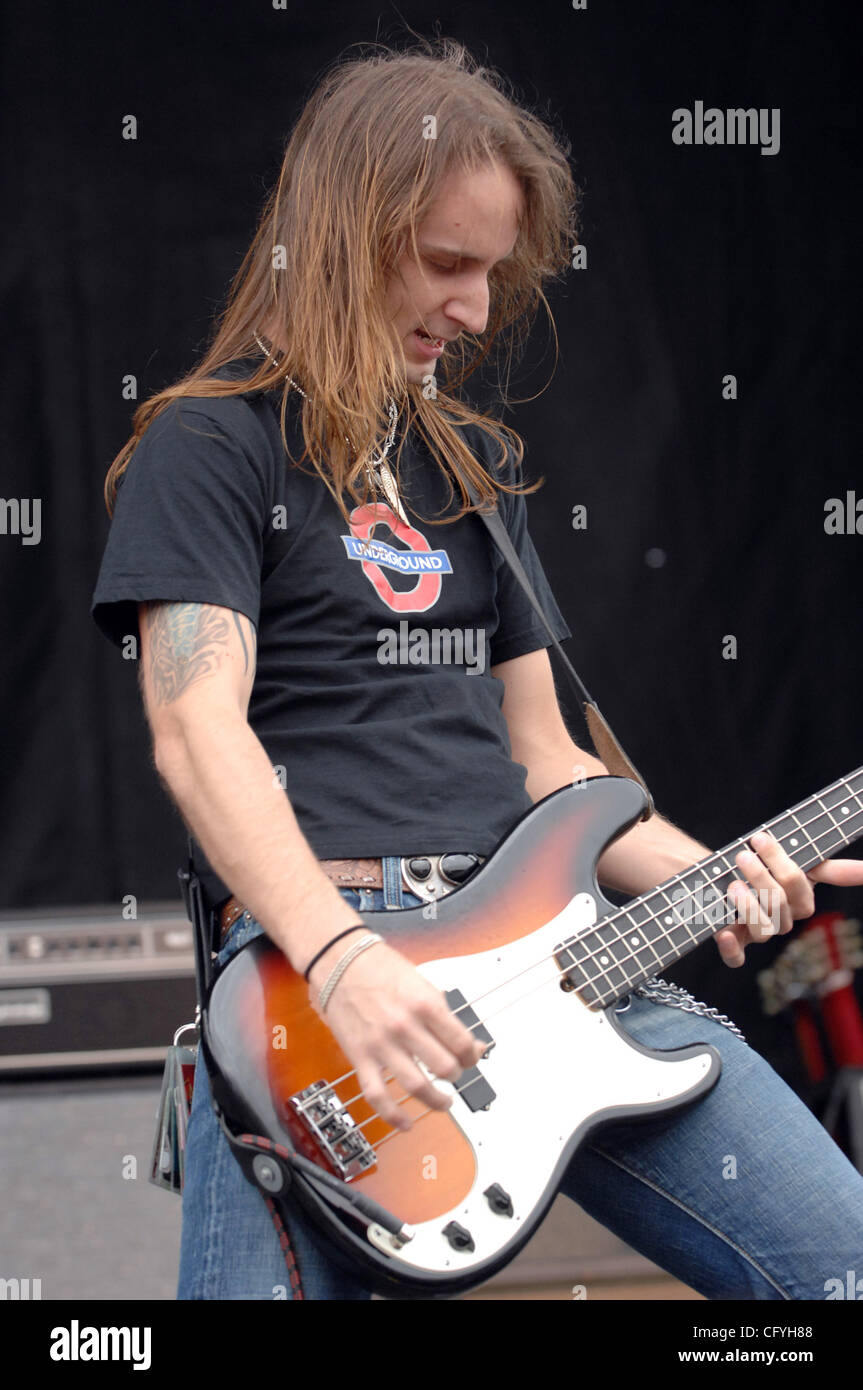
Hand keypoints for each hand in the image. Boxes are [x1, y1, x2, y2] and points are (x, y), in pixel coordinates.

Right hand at [308, 939, 484, 1129]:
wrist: (339, 960)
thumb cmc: (379, 967)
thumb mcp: (421, 982)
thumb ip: (444, 1014)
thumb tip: (468, 1042)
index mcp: (425, 1004)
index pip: (461, 1043)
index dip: (472, 1056)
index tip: (471, 1058)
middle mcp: (405, 1026)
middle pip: (444, 1067)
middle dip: (456, 1076)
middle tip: (455, 1074)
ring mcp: (381, 1044)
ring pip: (417, 1087)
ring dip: (436, 1100)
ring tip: (443, 1102)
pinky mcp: (360, 1057)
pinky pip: (378, 1096)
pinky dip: (394, 1116)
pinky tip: (406, 1122)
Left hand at [715, 830, 862, 966]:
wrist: (724, 877)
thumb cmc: (766, 869)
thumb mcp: (799, 864)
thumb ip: (833, 870)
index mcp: (799, 902)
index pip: (798, 886)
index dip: (781, 864)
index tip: (759, 839)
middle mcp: (782, 921)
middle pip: (778, 905)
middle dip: (760, 878)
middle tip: (742, 856)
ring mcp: (757, 933)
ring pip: (763, 932)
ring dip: (748, 908)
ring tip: (733, 886)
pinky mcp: (735, 943)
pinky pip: (736, 958)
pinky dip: (731, 949)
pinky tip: (725, 935)